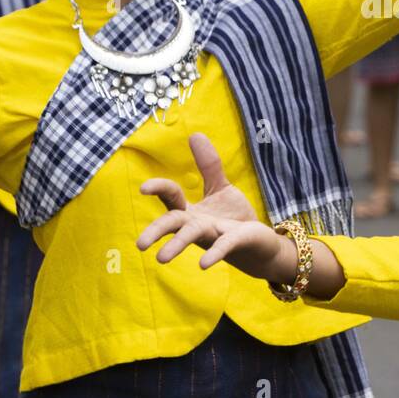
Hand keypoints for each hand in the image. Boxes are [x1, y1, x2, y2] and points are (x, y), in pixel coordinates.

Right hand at [137, 133, 294, 274]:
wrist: (258, 243)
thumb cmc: (233, 217)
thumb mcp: (221, 187)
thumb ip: (208, 165)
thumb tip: (194, 134)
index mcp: (190, 212)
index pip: (171, 198)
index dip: (159, 189)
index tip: (143, 188)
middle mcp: (197, 225)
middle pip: (173, 224)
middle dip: (156, 231)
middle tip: (140, 244)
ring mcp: (214, 235)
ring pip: (193, 236)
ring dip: (177, 245)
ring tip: (161, 258)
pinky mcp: (232, 243)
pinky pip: (221, 247)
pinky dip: (214, 253)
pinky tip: (203, 264)